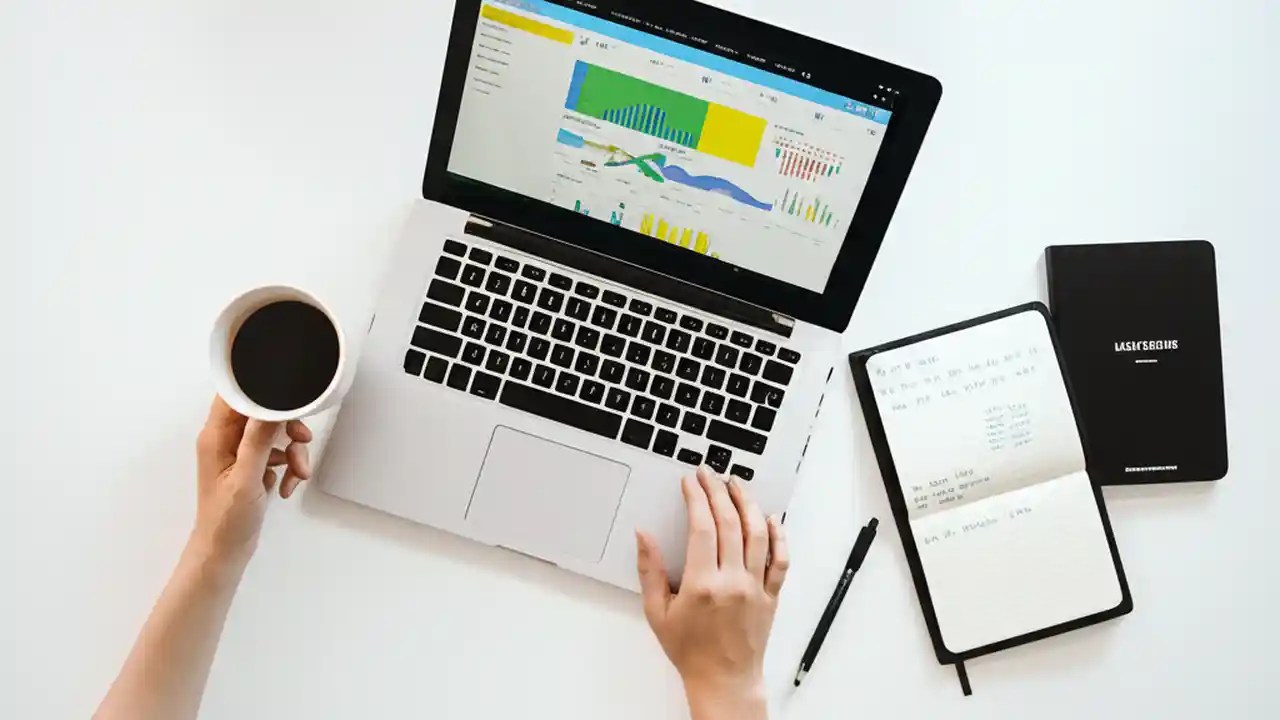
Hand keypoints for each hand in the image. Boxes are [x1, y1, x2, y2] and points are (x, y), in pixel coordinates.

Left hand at [191, 396, 311, 563]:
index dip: (261, 391)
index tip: (288, 398)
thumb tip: (272, 407)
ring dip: (294, 451)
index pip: (235, 395)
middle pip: (262, 413)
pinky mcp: (253, 466)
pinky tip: (288, 487)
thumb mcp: (246, 478)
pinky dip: (289, 466)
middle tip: (302, 440)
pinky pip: (278, 453)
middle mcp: (226, 440)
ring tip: (299, 474)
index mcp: (216, 436)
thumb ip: (259, 441)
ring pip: (275, 434)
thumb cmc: (227, 520)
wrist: (225, 551)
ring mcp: (240, 453)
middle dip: (287, 427)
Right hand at [636, 466, 789, 718]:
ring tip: (736, 486)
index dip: (696, 497)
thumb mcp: (656, 612)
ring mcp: (756, 588)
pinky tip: (770, 518)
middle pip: (730, 522)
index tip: (690, 482)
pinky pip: (781, 560)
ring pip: (758, 534)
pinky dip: (779, 536)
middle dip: (718, 491)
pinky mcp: (772, 595)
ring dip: (747, 504)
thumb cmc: (689, 650)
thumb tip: (643, 535)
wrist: (723, 680)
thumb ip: (649, 570)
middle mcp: (732, 582)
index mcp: (702, 585)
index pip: (702, 526)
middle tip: (709, 475)